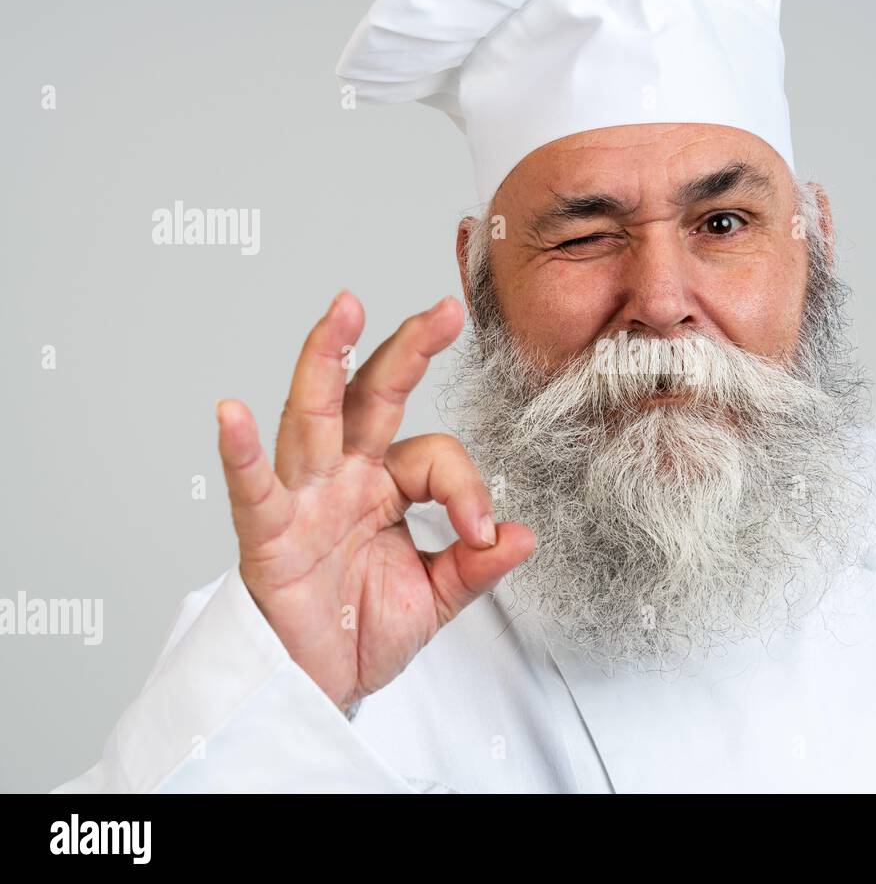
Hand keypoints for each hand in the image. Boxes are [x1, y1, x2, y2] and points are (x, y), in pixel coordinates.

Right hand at [215, 291, 534, 711]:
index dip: (466, 487)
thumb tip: (522, 535)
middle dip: (407, 350)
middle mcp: (344, 477)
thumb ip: (475, 566)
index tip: (483, 534)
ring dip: (326, 361)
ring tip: (344, 311)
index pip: (434, 455)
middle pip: (373, 398)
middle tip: (446, 310)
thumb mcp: (435, 597)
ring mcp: (303, 499)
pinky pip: (253, 491)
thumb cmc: (362, 631)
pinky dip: (239, 453)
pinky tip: (231, 413)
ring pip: (314, 418)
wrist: (317, 686)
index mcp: (385, 485)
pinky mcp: (268, 536)